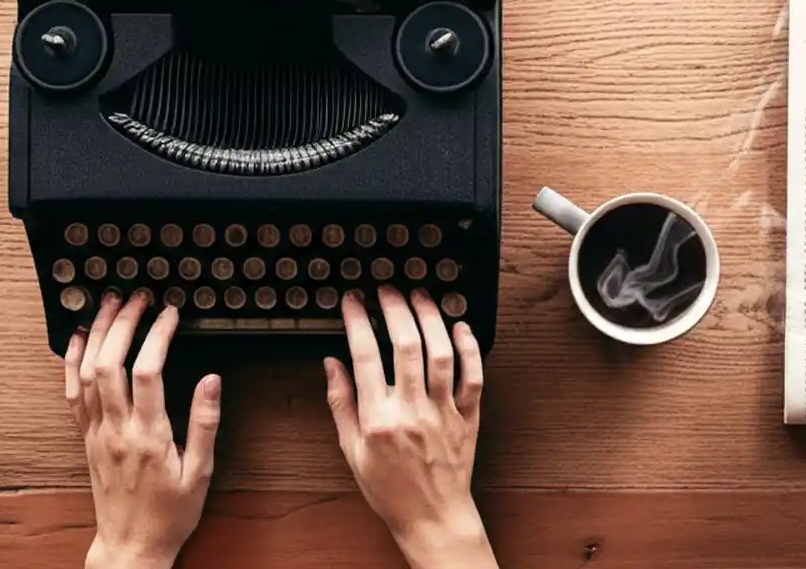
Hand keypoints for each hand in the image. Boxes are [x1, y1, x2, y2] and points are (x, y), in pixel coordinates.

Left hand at [64, 292, 221, 568]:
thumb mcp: (201, 472)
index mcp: (149, 436)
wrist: (131, 546)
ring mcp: (96, 432)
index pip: (148, 372)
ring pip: (87, 373)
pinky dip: (73, 361)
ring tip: (110, 304)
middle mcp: (116, 429)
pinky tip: (81, 339)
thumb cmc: (171, 513)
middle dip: (123, 323)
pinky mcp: (86, 438)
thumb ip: (205, 423)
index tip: (171, 312)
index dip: (158, 335)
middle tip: (137, 296)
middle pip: (110, 363)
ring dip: (98, 334)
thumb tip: (211, 380)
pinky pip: (73, 393)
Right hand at [325, 286, 492, 568]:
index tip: (353, 301)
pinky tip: (460, 326)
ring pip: (440, 354)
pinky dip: (469, 348)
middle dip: (395, 309)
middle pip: (405, 345)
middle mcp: (411, 411)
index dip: (357, 320)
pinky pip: (473, 376)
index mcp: (377, 419)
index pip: (365, 356)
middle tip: (388, 290)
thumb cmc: (389, 489)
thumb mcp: (351, 451)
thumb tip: (332, 364)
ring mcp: (443, 412)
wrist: (431, 516)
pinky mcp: (468, 416)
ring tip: (421, 297)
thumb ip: (341, 404)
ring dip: (431, 318)